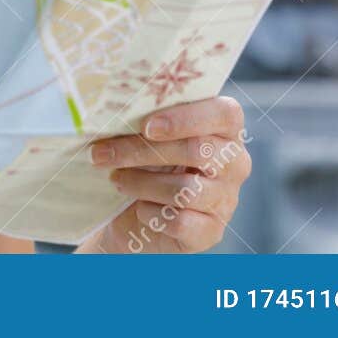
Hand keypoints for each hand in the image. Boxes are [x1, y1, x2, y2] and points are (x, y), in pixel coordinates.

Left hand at [76, 95, 250, 253]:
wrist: (131, 214)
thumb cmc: (142, 162)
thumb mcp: (144, 133)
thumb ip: (144, 114)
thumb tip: (113, 105)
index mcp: (224, 128)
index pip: (224, 113)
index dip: (186, 118)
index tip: (147, 126)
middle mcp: (234, 163)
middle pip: (197, 150)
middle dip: (142, 151)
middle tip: (103, 153)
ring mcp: (226, 199)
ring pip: (186, 190)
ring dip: (140, 184)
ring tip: (116, 179)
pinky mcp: (212, 231)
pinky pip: (181, 222)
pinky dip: (152, 214)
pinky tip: (140, 209)